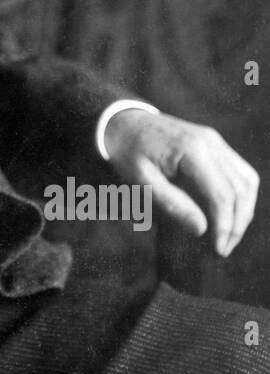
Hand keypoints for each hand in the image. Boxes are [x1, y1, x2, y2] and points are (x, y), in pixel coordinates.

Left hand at [103, 109, 259, 256]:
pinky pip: (240, 172)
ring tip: (229, 237)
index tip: (218, 250)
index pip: (221, 194)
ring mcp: (217, 141)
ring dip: (244, 212)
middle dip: (236, 224)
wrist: (126, 123)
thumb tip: (201, 230)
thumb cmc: (129, 154)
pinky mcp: (217, 145)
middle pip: (240, 189)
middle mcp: (211, 142)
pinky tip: (231, 215)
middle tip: (223, 250)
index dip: (225, 226)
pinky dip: (242, 196)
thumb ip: (171, 204)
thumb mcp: (140, 182)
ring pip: (247, 181)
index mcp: (192, 150)